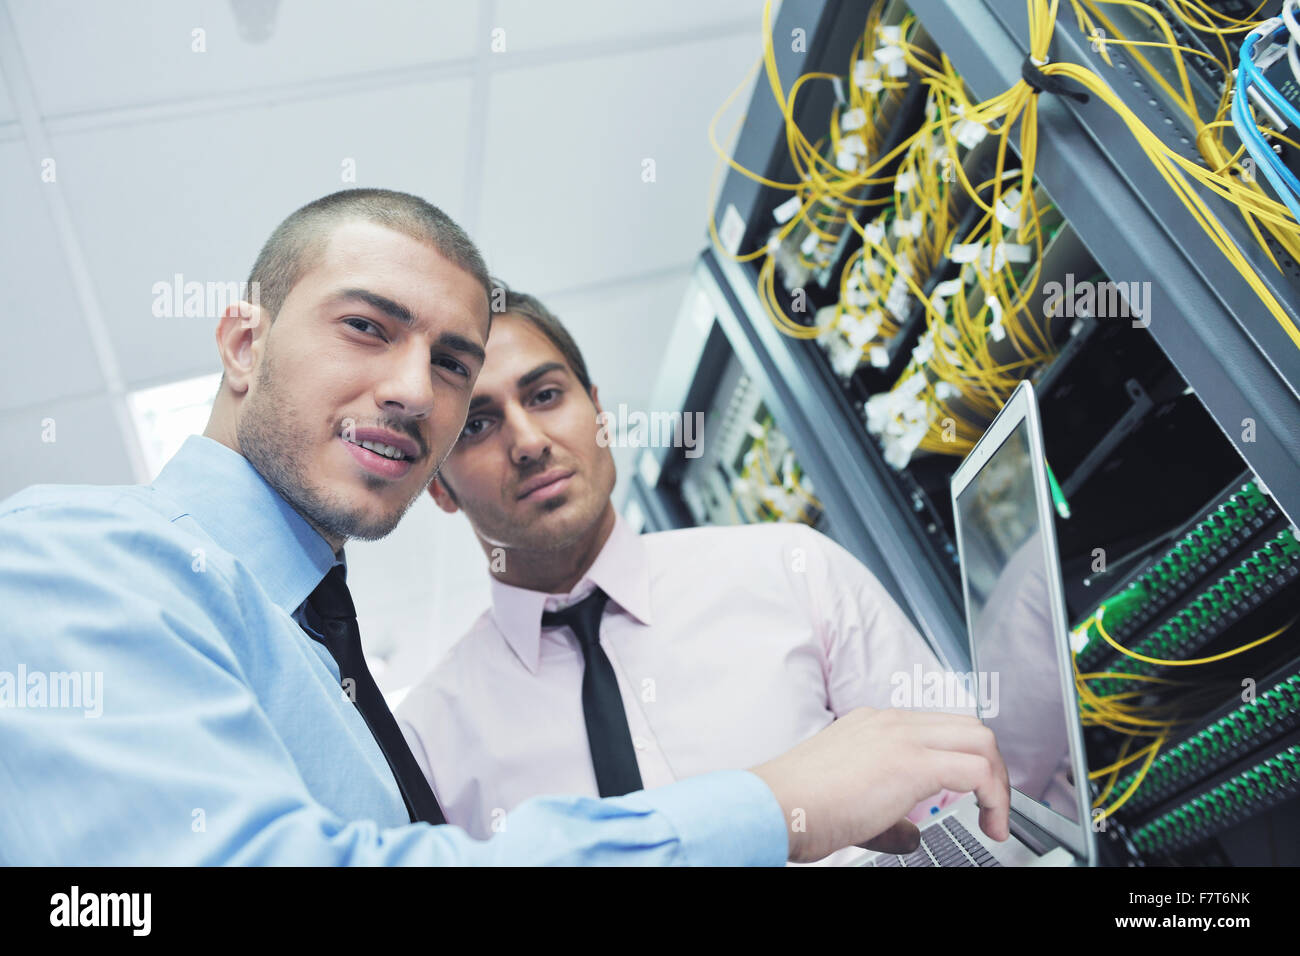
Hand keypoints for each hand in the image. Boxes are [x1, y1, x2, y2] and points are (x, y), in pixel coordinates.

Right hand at [750, 707, 1009, 862]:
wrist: (773, 806)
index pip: (939, 727)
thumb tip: (912, 835)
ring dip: (997, 780)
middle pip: (969, 726)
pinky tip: (988, 825)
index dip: (966, 760)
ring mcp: (901, 736)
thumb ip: (889, 819)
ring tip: (994, 818)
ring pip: (980, 739)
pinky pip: (977, 770)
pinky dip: (994, 797)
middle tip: (991, 806)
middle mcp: (890, 722)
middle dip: (992, 767)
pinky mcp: (911, 762)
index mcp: (874, 724)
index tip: (973, 792)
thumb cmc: (797, 806)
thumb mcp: (851, 804)